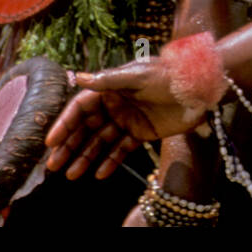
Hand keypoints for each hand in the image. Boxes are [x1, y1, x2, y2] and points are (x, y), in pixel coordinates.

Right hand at [44, 58, 203, 179]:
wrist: (200, 87)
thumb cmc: (169, 75)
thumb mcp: (139, 75)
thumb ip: (109, 80)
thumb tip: (78, 77)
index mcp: (111, 87)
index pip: (81, 108)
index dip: (65, 124)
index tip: (51, 142)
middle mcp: (115, 104)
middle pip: (86, 128)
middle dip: (69, 146)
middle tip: (53, 165)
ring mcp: (127, 119)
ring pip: (101, 142)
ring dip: (85, 158)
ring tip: (71, 175)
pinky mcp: (141, 133)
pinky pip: (121, 149)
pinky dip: (110, 162)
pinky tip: (99, 174)